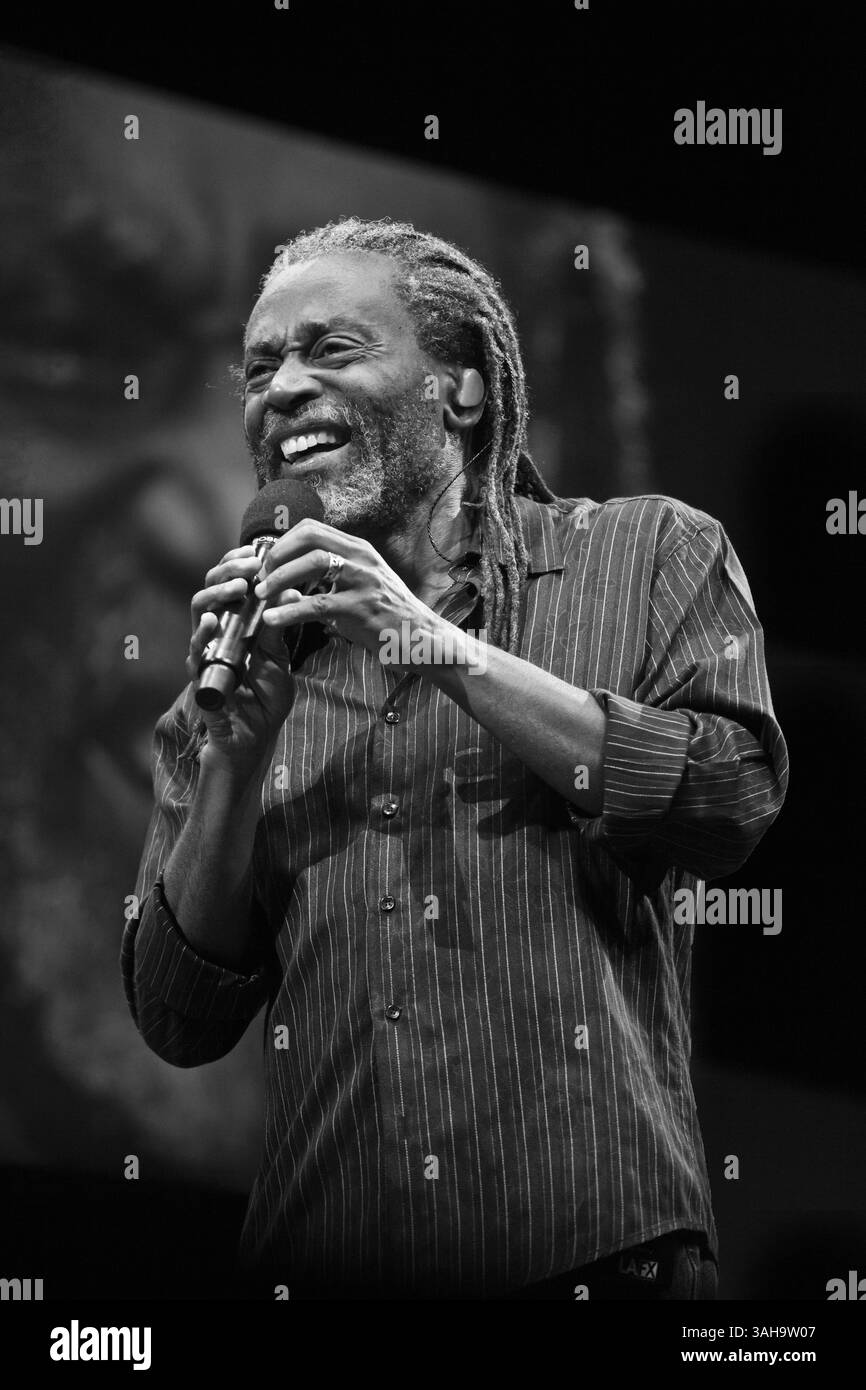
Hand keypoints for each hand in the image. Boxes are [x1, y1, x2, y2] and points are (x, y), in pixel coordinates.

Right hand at [187, 544, 296, 770]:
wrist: (254, 737)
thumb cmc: (265, 697)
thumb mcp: (278, 657)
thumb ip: (279, 627)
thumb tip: (292, 590)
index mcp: (235, 622)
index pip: (231, 582)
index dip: (239, 563)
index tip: (259, 551)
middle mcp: (216, 630)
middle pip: (211, 588)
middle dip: (229, 570)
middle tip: (250, 563)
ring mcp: (204, 650)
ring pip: (198, 611)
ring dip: (217, 594)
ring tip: (237, 586)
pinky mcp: (198, 675)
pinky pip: (195, 651)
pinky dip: (201, 635)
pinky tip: (211, 622)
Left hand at [253, 520, 443, 663]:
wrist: (422, 639)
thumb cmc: (388, 615)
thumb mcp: (363, 583)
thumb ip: (334, 575)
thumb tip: (293, 576)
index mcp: (358, 549)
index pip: (312, 529)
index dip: (283, 543)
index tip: (267, 563)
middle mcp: (361, 558)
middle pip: (309, 538)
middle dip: (277, 555)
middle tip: (260, 577)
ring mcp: (364, 581)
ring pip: (313, 564)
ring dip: (280, 578)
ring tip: (262, 595)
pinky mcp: (362, 608)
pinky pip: (317, 604)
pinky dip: (289, 611)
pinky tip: (273, 620)